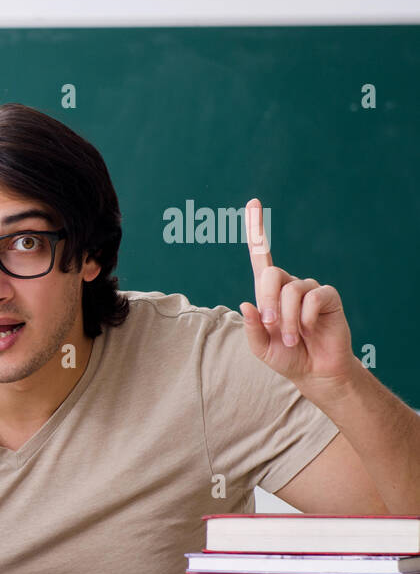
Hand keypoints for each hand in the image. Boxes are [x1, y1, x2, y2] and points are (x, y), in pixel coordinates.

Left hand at [238, 197, 357, 394]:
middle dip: (266, 302)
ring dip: (287, 319)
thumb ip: (251, 328)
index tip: (252, 203)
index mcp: (268, 292)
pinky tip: (310, 330)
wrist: (315, 370)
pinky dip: (305, 318)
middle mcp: (288, 284)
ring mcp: (309, 289)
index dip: (256, 231)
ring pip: (290, 291)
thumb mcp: (261, 347)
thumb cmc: (286, 356)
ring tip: (292, 338)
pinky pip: (311, 298)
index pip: (261, 256)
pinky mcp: (327, 296)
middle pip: (270, 275)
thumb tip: (246, 304)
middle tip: (270, 325)